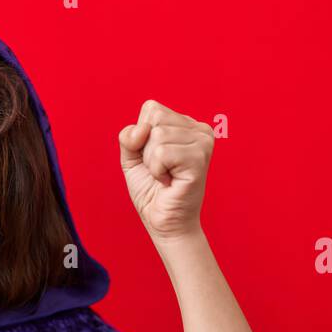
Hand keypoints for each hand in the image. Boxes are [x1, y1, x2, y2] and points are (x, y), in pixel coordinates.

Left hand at [118, 99, 213, 243]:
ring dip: (152, 163)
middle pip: (154, 119)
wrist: (163, 222)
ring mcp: (203, 142)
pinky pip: (162, 152)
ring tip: (166, 176)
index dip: (141, 136)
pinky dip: (157, 171)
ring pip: (157, 136)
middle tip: (160, 169)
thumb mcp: (132, 158)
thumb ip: (129, 137)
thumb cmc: (151, 191)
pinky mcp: (200, 158)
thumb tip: (142, 129)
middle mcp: (199, 129)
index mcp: (186, 124)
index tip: (153, 158)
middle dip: (146, 149)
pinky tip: (169, 181)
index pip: (151, 109)